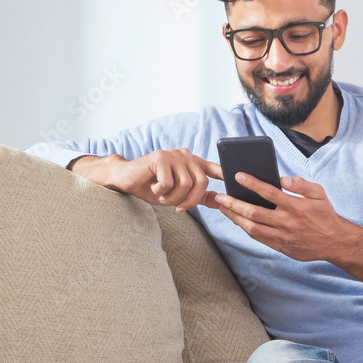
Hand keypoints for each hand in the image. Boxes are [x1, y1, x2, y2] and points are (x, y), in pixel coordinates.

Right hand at [72, 149, 223, 211]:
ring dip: (173, 198)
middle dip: (191, 200)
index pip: (214, 168)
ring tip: (162, 196)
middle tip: (178, 207)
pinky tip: (153, 187)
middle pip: (201, 182)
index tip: (236, 183)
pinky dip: (161, 191)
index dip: (226, 175)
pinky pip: (169, 182)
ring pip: (185, 184)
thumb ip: (199, 196)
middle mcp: (185, 155)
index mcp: (192, 163)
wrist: (126, 179)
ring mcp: (173, 154)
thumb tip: (222, 202)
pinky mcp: (160, 157)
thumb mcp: (178, 194)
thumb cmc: (152, 187)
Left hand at [212, 172, 362, 296]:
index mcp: (295, 206)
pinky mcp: (281, 247)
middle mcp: (287, 222)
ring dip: (235, 218)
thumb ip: (301, 184)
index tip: (237, 176)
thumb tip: (283, 179)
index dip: (252, 184)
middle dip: (234, 204)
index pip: (269, 193)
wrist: (335, 243)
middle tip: (221, 197)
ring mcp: (283, 237)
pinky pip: (259, 238)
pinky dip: (246, 229)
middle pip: (254, 213)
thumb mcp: (319, 193)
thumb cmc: (325, 215)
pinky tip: (237, 221)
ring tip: (224, 208)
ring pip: (252, 228)